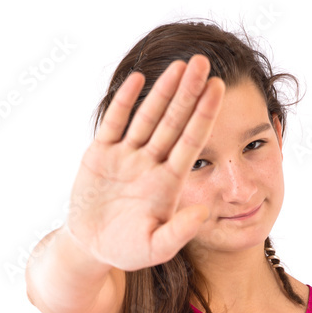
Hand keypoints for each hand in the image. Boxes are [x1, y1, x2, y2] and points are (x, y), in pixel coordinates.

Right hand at [62, 54, 224, 271]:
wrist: (92, 248)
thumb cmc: (127, 250)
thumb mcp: (155, 247)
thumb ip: (178, 232)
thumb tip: (203, 214)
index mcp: (168, 182)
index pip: (191, 142)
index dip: (204, 115)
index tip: (219, 89)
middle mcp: (150, 163)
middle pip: (174, 121)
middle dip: (189, 92)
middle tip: (204, 62)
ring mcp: (126, 156)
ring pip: (148, 117)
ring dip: (163, 90)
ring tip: (181, 64)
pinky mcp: (101, 154)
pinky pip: (115, 123)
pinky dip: (125, 102)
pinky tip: (139, 80)